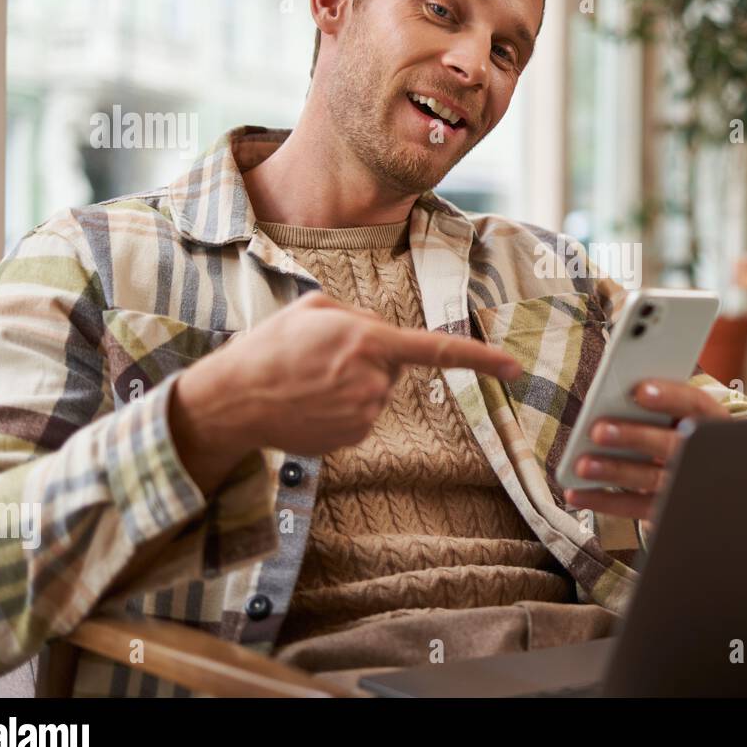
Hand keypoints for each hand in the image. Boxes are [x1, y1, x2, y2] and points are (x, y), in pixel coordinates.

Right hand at [170, 290, 521, 490]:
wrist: (233, 400)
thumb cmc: (271, 347)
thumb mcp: (313, 308)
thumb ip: (358, 315)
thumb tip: (382, 336)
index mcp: (368, 340)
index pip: (437, 351)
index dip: (480, 359)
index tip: (514, 368)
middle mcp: (373, 380)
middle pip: (394, 367)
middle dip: (369, 359)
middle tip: (322, 357)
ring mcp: (364, 413)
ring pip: (377, 393)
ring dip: (353, 384)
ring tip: (310, 381)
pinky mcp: (352, 437)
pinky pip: (362, 416)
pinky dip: (342, 409)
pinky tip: (311, 404)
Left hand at [564, 378, 729, 532]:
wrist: (710, 488)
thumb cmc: (677, 432)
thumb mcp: (678, 416)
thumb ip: (655, 406)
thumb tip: (611, 397)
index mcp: (709, 421)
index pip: (695, 404)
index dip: (670, 397)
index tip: (639, 391)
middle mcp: (702, 454)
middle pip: (672, 445)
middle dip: (634, 437)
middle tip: (598, 430)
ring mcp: (685, 486)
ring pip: (650, 479)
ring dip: (614, 471)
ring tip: (582, 464)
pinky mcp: (666, 511)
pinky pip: (633, 508)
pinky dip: (603, 501)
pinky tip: (576, 492)